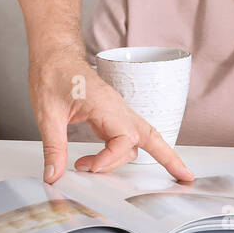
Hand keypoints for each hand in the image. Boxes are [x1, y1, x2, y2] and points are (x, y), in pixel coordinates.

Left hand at [30, 50, 193, 183]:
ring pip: (140, 136)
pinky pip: (127, 134)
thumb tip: (53, 175)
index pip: (124, 140)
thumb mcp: (47, 114)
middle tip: (186, 177)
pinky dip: (125, 150)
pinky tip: (109, 160)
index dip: (108, 159)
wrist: (55, 54)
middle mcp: (117, 107)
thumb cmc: (52, 75)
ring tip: (105, 171)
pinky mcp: (110, 113)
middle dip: (170, 157)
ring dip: (133, 157)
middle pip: (152, 135)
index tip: (86, 166)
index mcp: (106, 104)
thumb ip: (53, 148)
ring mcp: (116, 109)